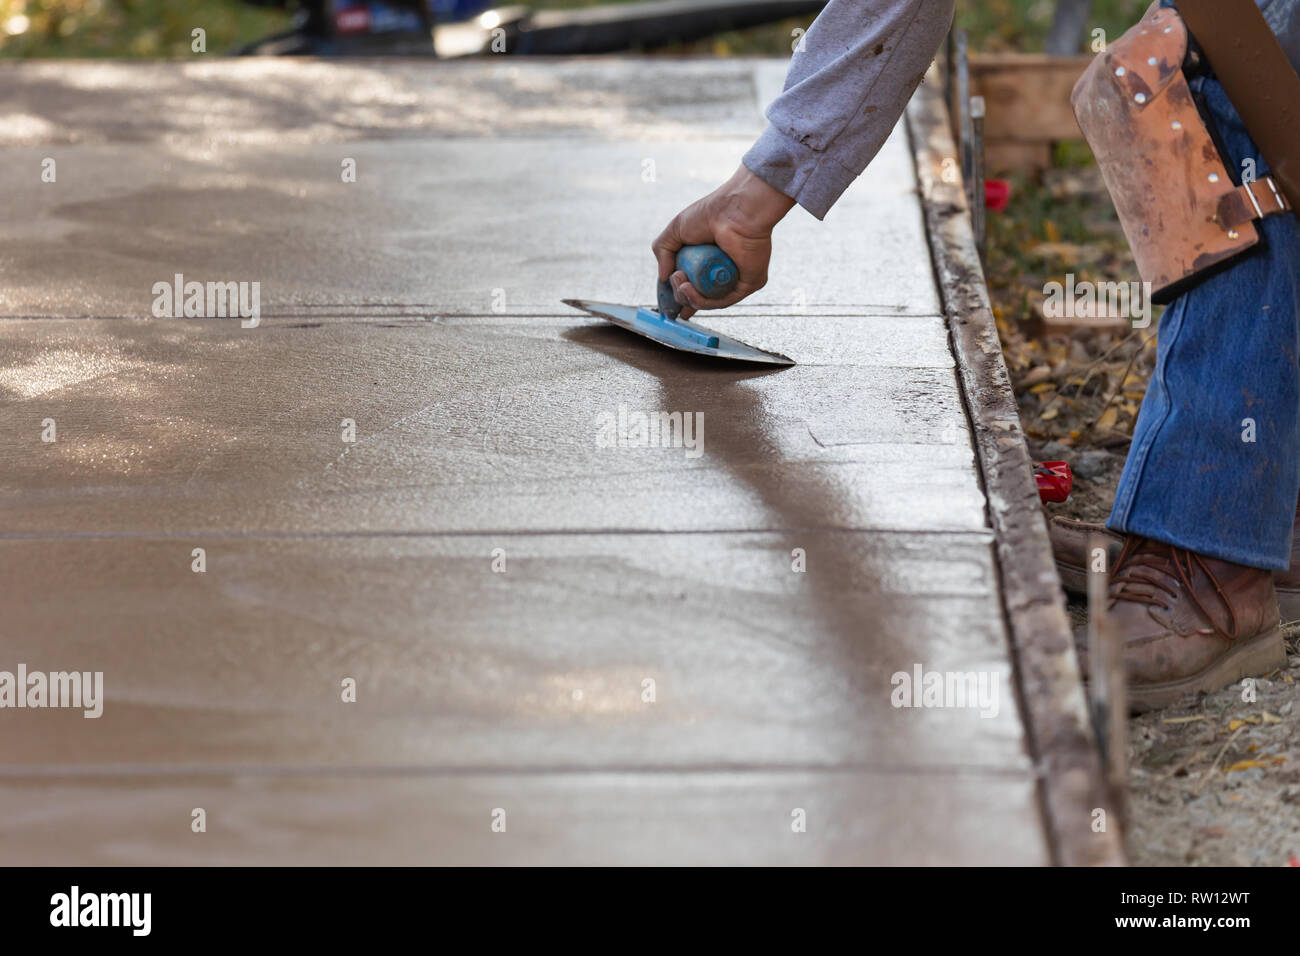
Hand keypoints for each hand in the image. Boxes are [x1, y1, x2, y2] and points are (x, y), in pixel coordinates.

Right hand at [652, 165, 795, 318]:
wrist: (736, 210)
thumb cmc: (710, 213)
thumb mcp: (676, 229)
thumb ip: (662, 251)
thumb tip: (663, 278)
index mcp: (707, 259)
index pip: (692, 285)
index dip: (679, 294)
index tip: (667, 305)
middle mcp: (722, 270)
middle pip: (697, 296)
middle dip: (680, 293)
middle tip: (676, 278)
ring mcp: (735, 278)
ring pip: (709, 301)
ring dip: (688, 297)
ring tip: (681, 282)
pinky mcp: (748, 284)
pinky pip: (724, 300)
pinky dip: (703, 301)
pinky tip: (689, 290)